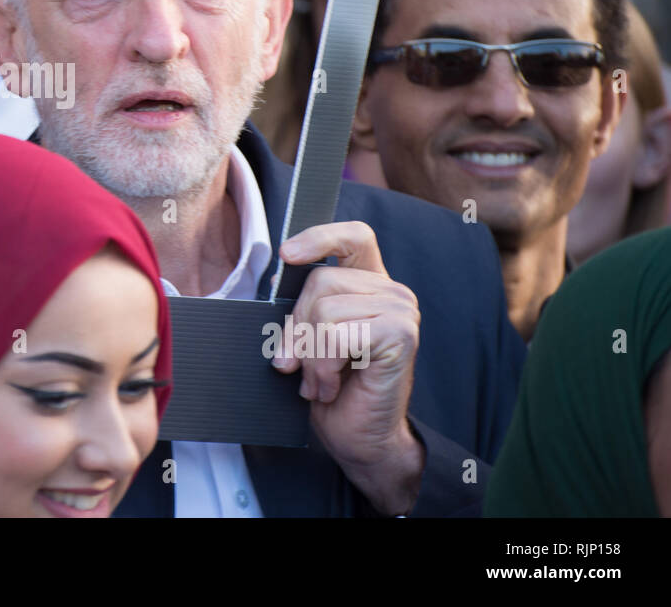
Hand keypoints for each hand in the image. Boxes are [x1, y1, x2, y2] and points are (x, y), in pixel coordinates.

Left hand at [272, 221, 424, 514]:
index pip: (352, 237)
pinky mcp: (400, 334)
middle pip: (319, 282)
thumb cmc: (333, 389)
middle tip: (298, 364)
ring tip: (318, 379)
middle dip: (297, 327)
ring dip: (310, 354)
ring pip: (324, 309)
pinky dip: (322, 367)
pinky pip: (336, 335)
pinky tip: (329, 387)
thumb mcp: (308, 338)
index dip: (320, 238)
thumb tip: (274, 286)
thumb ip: (301, 308)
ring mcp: (401, 310)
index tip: (287, 254)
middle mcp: (391, 291)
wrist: (360, 438)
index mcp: (369, 284)